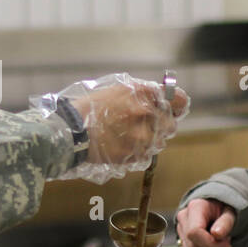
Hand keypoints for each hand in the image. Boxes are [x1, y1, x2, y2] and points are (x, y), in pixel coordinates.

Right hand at [40, 73, 188, 182]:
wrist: (70, 132)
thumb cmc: (89, 108)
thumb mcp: (116, 90)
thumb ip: (141, 93)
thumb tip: (160, 98)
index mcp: (144, 94)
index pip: (178, 99)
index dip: (177, 105)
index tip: (174, 109)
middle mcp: (147, 114)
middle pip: (170, 124)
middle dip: (160, 126)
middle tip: (143, 127)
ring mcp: (142, 137)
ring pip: (158, 143)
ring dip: (148, 141)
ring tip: (127, 138)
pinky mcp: (135, 155)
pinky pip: (145, 156)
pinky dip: (137, 153)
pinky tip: (121, 147)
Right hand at [175, 199, 234, 246]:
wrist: (218, 210)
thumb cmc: (224, 210)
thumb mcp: (230, 213)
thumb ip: (225, 222)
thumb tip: (217, 234)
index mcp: (195, 207)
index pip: (194, 232)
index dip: (211, 243)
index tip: (226, 244)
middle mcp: (184, 218)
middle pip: (193, 246)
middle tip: (225, 243)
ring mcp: (180, 231)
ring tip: (218, 244)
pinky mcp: (181, 242)